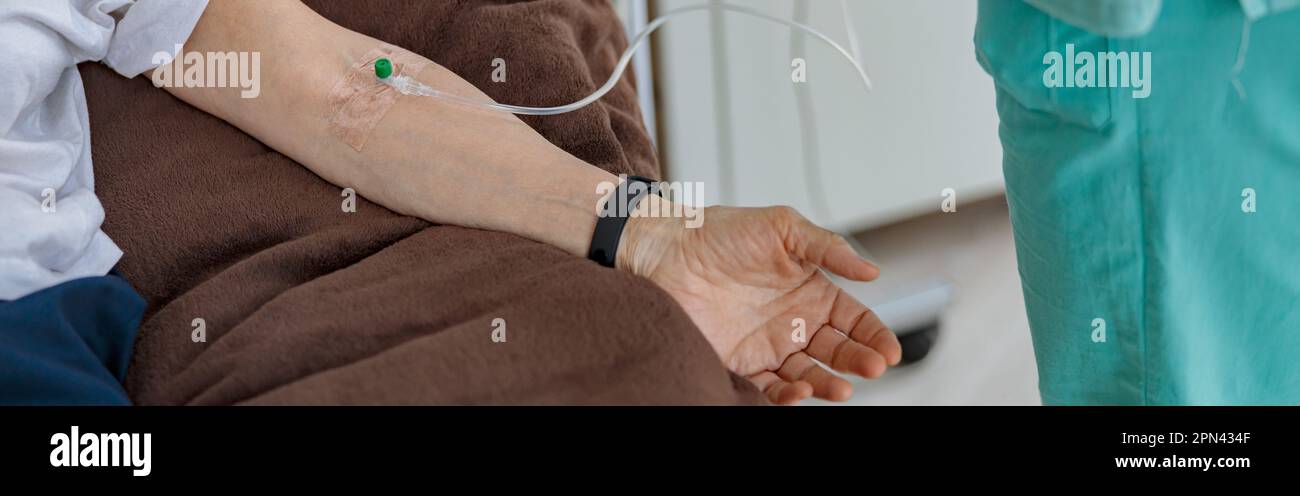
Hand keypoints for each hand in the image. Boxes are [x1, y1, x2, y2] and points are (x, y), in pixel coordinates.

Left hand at [619, 202, 901, 404]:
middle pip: (838, 350)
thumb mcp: (782, 227)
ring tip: (842, 388)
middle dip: (859, 361)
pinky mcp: (739, 363)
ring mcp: (767, 344)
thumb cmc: (719, 232)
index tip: (889, 350)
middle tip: (872, 366)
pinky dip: (788, 394)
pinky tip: (801, 389)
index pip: (855, 319)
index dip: (875, 335)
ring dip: (829, 384)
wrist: (665, 250)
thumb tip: (872, 270)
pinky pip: (769, 387)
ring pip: (809, 374)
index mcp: (810, 290)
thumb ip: (827, 248)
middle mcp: (793, 321)